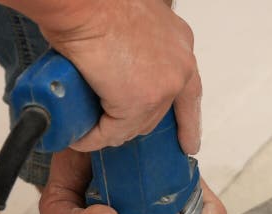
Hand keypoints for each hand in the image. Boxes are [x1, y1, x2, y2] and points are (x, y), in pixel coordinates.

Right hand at [20, 0, 201, 153]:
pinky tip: (81, 138)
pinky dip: (94, 137)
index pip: (189, 91)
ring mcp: (162, 88)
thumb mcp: (133, 25)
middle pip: (161, 111)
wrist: (82, 2)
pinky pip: (113, 131)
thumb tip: (119, 68)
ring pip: (138, 124)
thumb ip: (138, 48)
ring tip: (91, 130)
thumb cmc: (97, 4)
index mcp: (179, 45)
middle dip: (140, 123)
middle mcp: (179, 67)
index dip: (187, 119)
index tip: (188, 141)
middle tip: (121, 132)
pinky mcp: (138, 103)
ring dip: (114, 130)